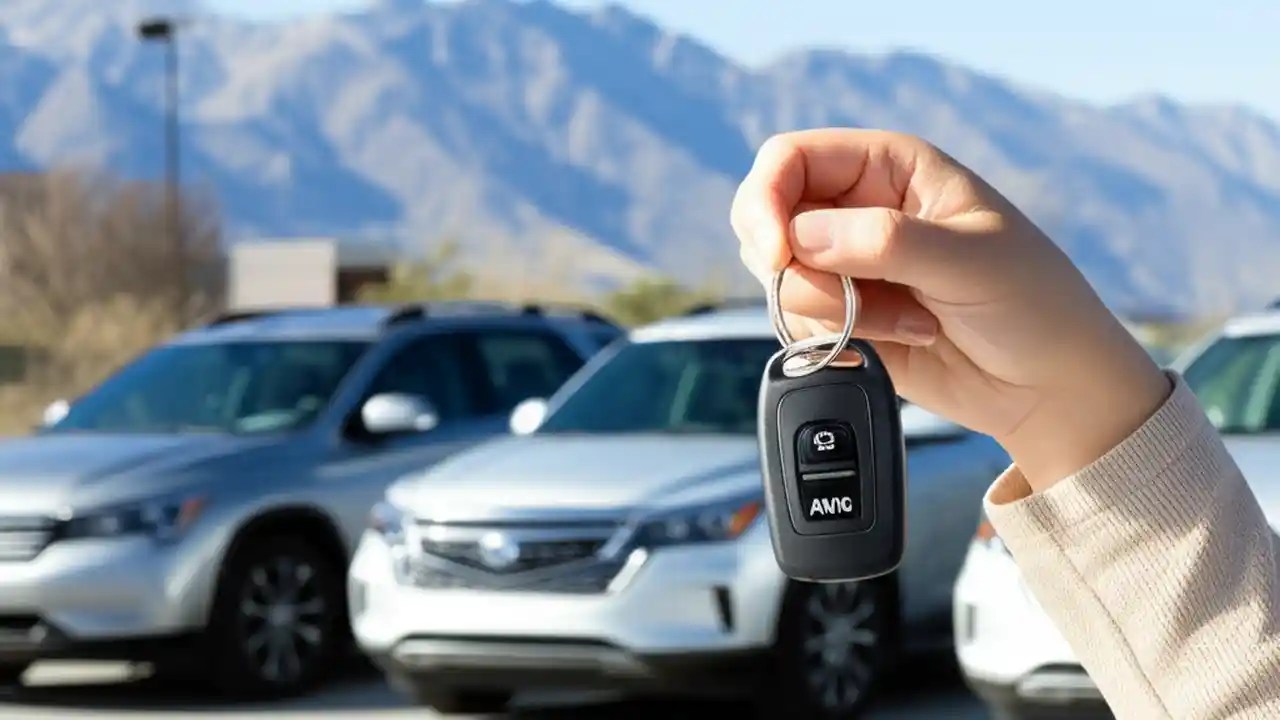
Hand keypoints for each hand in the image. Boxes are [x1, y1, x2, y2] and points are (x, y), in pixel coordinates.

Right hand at [730, 128, 1169, 490]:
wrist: (1050, 389)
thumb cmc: (1034, 305)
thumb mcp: (970, 261)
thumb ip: (884, 241)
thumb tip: (799, 238)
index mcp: (891, 166)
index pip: (790, 159)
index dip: (767, 202)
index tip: (776, 256)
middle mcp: (860, 209)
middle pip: (767, 218)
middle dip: (792, 266)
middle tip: (846, 298)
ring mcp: (849, 266)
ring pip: (780, 279)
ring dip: (831, 311)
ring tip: (910, 320)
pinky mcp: (844, 318)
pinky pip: (798, 324)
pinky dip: (835, 340)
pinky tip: (900, 338)